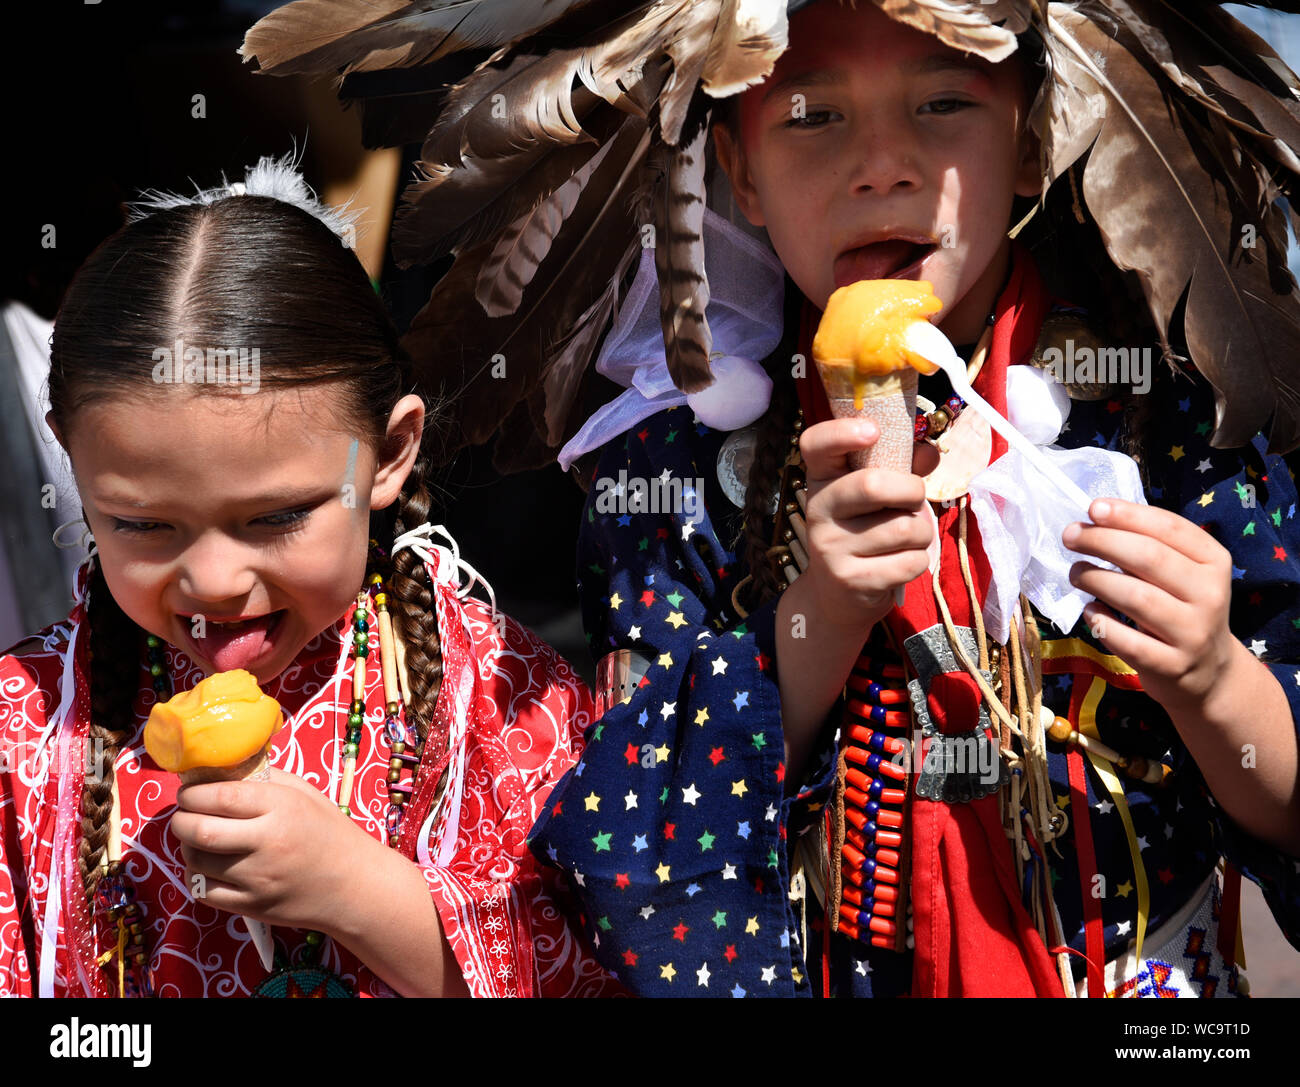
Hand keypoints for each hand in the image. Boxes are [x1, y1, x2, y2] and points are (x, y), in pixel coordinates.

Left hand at [172, 768, 379, 933]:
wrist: (354, 884)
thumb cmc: (329, 833)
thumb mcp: (306, 794)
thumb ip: (267, 779)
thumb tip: (224, 770)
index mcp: (282, 808)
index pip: (221, 796)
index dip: (193, 793)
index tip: (188, 793)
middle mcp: (268, 842)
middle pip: (201, 831)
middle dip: (181, 821)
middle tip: (182, 816)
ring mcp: (258, 879)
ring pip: (197, 861)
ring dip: (187, 848)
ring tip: (197, 840)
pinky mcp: (251, 906)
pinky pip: (204, 891)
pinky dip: (195, 876)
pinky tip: (206, 866)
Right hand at [799, 417, 937, 634]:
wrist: (836, 597)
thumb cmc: (863, 533)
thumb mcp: (874, 497)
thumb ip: (902, 469)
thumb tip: (929, 451)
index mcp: (822, 480)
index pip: (815, 444)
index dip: (841, 432)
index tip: (873, 431)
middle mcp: (818, 510)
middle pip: (872, 485)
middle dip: (911, 492)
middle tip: (913, 502)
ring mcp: (830, 547)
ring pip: (904, 528)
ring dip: (922, 532)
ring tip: (908, 539)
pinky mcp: (851, 580)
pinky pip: (910, 562)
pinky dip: (919, 561)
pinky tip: (901, 563)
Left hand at [1064, 498, 1236, 714]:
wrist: (1208, 673)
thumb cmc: (1181, 609)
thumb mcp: (1180, 575)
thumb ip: (1149, 548)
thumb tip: (1096, 520)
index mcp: (1214, 562)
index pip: (1170, 528)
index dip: (1129, 515)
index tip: (1093, 508)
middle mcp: (1210, 595)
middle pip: (1150, 558)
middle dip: (1103, 541)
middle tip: (1070, 536)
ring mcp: (1194, 633)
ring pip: (1137, 597)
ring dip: (1096, 579)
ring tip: (1075, 572)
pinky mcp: (1173, 666)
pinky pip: (1127, 640)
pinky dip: (1101, 622)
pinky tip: (1090, 611)